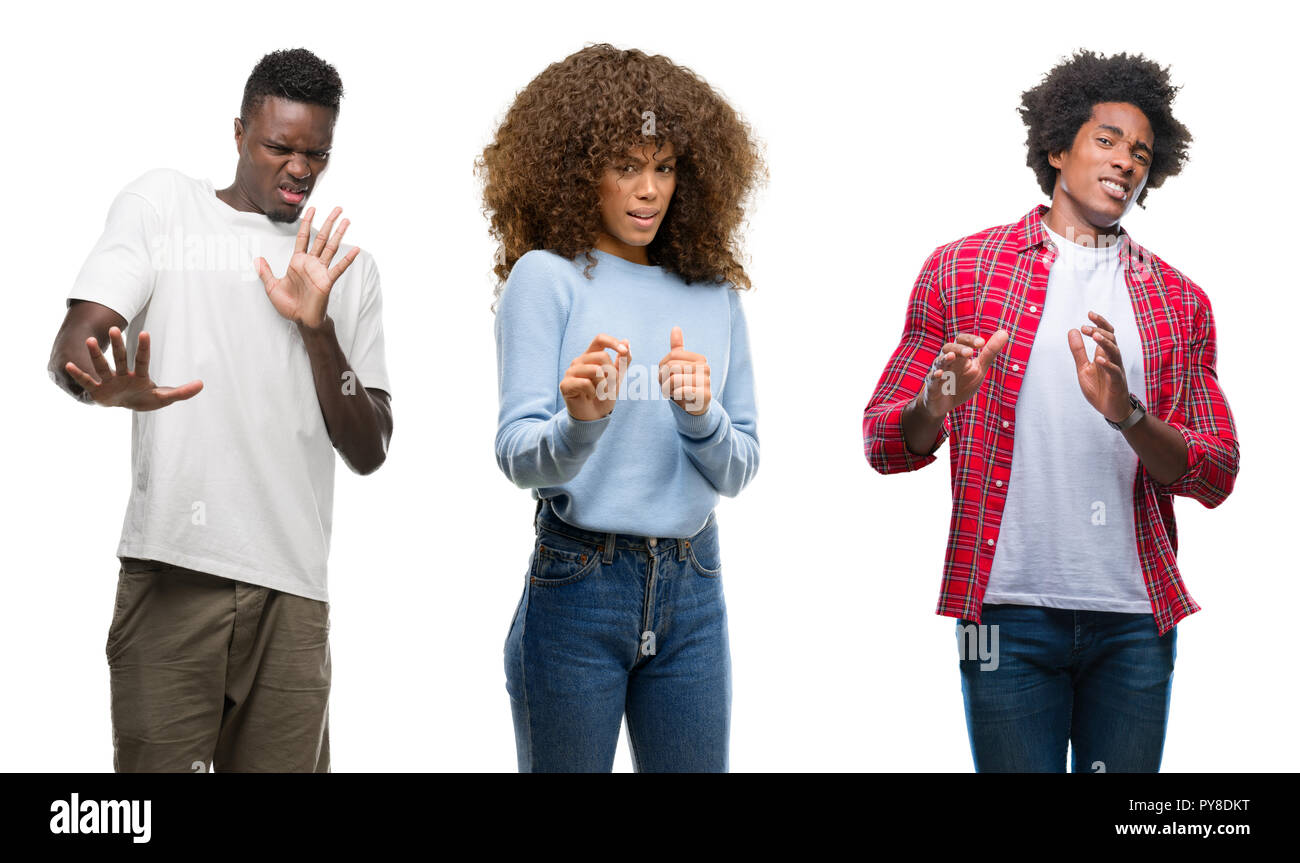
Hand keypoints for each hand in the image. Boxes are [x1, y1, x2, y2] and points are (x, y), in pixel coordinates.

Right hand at [63, 327, 202, 409]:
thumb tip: (202, 384)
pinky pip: (87, 382)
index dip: (144, 348)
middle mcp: (123, 375)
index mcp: (140, 376)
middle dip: (118, 346)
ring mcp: (110, 382)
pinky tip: (68, 365)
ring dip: (96, 355)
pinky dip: (78, 374)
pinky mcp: (98, 391)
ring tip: (89, 340)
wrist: (127, 404)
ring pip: (103, 366)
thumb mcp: (164, 397)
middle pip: (121, 359)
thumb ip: (182, 392)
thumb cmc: (146, 398)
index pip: (143, 360)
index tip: (144, 332)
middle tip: (115, 329)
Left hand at [257, 206, 360, 329]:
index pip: (303, 237)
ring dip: (339, 233)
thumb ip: (265, 272)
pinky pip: (339, 267)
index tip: (312, 209)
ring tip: (347, 220)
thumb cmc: (289, 305)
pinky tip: (356, 249)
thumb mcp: (271, 287)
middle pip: (321, 237)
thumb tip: (256, 259)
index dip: (306, 222)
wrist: (301, 320)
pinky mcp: (327, 281)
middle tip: (337, 208)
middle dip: (329, 222)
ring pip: (331, 247)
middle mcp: (311, 263)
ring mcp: (321, 271)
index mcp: (298, 262)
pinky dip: (348, 258)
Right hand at [560, 334, 628, 420]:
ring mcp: (570, 372)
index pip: (600, 339)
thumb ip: (622, 361)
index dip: (613, 342)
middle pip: (602, 356)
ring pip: (595, 369)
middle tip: (609, 387)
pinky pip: (585, 383)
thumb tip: (627, 341)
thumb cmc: (604, 396)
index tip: (624, 351)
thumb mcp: (617, 378)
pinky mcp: (565, 384)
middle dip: (613, 374)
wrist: (593, 417)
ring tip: (599, 393)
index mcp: (591, 356)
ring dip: (604, 385)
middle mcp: (579, 361)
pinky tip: (589, 396)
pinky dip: (593, 392)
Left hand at [659, 326, 710, 415]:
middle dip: (663, 379)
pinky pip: (681, 390)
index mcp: (699, 359)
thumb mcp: (680, 365)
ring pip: (674, 379)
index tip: (667, 377)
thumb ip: (678, 348)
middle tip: (668, 387)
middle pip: (671, 368)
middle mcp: (705, 368)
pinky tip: (679, 397)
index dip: (662, 369)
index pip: (670, 358)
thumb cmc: (684, 385)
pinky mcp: (705, 395)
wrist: (695, 407)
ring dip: (667, 389)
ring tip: (673, 392)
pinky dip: (675, 395)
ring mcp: (706, 381)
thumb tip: (675, 328)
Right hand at [917, 329, 1009, 418]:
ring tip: (951, 356)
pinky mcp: (932, 386)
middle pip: (949, 348)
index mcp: (959, 356)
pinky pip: (931, 379)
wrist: (944, 405)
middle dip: (959, 349)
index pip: (961, 341)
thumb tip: (1004, 332)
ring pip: (939, 362)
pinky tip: (939, 374)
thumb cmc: (961, 384)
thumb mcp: (978, 369)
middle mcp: (947, 361)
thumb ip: (990, 352)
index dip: (970, 340)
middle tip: (970, 352)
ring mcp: (938, 373)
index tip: (982, 343)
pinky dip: (934, 376)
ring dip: (944, 359)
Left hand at [1068, 310, 1130, 422]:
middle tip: (1085, 327)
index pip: (1107, 333)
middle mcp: (1113, 359)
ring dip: (1106, 344)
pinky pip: (1114, 371)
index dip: (1100, 323)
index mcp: (1104, 354)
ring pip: (1115, 352)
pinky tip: (1098, 360)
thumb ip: (1078, 351)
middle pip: (1112, 339)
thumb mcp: (1083, 368)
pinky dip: (1107, 365)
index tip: (1090, 313)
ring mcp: (1116, 370)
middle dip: (1100, 331)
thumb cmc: (1099, 387)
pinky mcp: (1117, 383)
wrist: (1110, 409)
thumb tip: (1072, 330)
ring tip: (1095, 336)